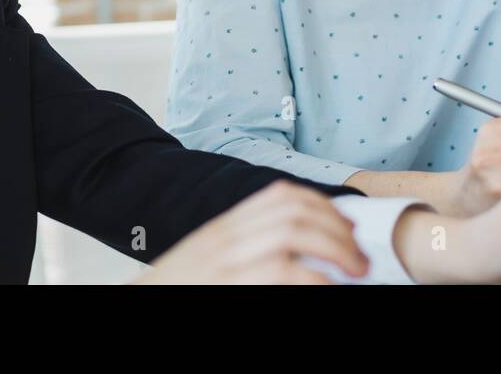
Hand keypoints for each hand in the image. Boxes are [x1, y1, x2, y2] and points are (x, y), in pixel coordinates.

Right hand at [134, 181, 368, 284]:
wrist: (140, 304)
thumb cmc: (179, 292)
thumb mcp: (210, 262)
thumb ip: (246, 250)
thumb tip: (296, 257)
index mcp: (223, 229)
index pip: (280, 195)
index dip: (322, 205)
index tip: (348, 224)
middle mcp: (224, 238)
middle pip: (293, 211)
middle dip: (337, 228)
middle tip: (360, 255)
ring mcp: (224, 261)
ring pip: (291, 233)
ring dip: (335, 248)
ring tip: (355, 271)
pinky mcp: (229, 286)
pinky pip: (281, 272)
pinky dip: (314, 279)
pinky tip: (328, 288)